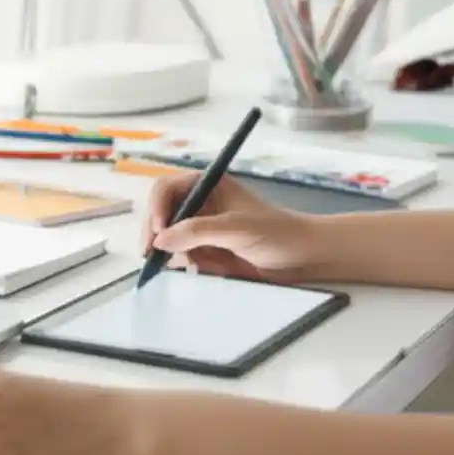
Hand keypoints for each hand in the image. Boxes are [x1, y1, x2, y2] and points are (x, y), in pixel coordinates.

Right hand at [141, 173, 320, 282]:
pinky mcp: (204, 250)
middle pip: (160, 212)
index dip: (157, 208)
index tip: (160, 232)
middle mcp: (200, 203)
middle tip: (151, 255)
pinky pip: (179, 255)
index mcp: (207, 185)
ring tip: (168, 264)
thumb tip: (161, 240)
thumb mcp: (236, 229)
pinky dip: (176, 263)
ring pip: (166, 236)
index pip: (167, 189)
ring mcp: (200, 228)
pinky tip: (186, 269)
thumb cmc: (276, 233)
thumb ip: (197, 232)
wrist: (302, 257)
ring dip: (164, 250)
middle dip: (154, 232)